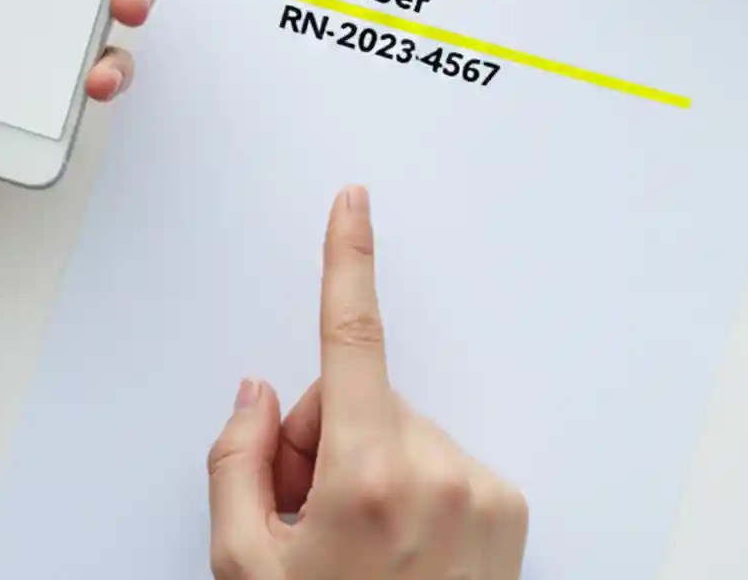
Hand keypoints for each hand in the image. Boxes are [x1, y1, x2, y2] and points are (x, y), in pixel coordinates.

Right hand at [207, 186, 528, 579]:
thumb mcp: (245, 568)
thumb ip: (237, 461)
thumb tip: (257, 396)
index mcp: (371, 477)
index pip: (351, 340)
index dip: (347, 261)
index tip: (354, 204)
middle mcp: (441, 471)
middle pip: (357, 400)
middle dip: (321, 442)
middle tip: (305, 516)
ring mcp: (484, 490)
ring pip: (399, 431)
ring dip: (366, 469)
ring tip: (354, 546)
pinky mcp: (510, 508)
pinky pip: (440, 461)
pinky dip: (411, 489)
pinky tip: (395, 549)